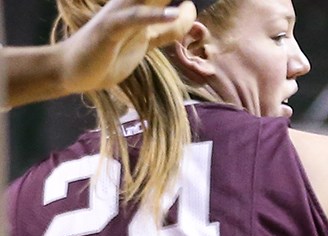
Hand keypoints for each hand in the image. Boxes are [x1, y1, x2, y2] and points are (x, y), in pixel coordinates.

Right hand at [57, 0, 195, 97]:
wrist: (73, 71)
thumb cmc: (109, 54)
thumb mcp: (146, 40)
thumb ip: (168, 28)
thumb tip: (190, 11)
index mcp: (141, 5)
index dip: (187, 4)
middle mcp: (131, 4)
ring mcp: (120, 15)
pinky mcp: (111, 29)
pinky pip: (135, 19)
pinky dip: (154, 16)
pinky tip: (173, 14)